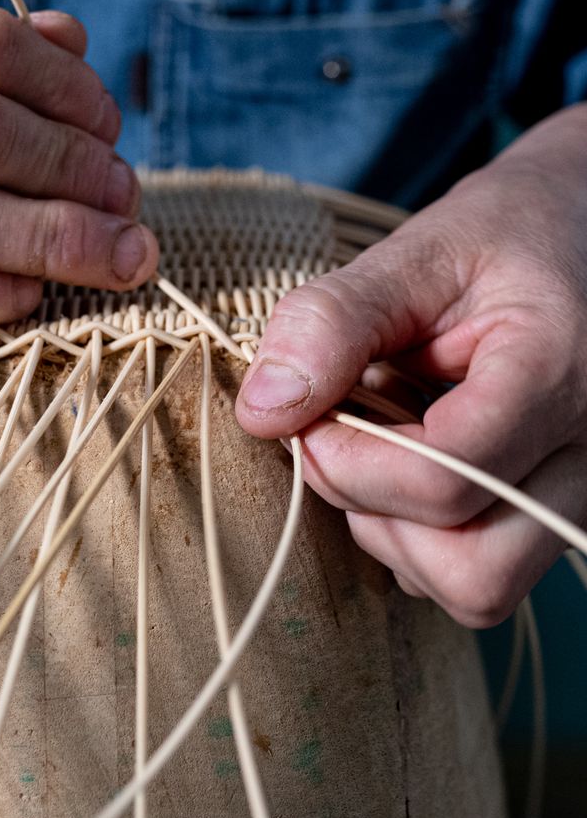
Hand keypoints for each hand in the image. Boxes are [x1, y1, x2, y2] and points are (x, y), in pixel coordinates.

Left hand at [236, 105, 586, 626]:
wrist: (584, 229)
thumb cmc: (510, 233)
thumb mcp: (421, 252)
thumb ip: (337, 324)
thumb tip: (262, 411)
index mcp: (558, 377)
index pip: (444, 482)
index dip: (347, 461)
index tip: (308, 413)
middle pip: (473, 571)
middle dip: (377, 516)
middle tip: (346, 439)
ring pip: (481, 588)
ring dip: (399, 534)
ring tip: (387, 441)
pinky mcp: (566, 510)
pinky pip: (487, 573)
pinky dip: (428, 536)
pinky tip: (420, 456)